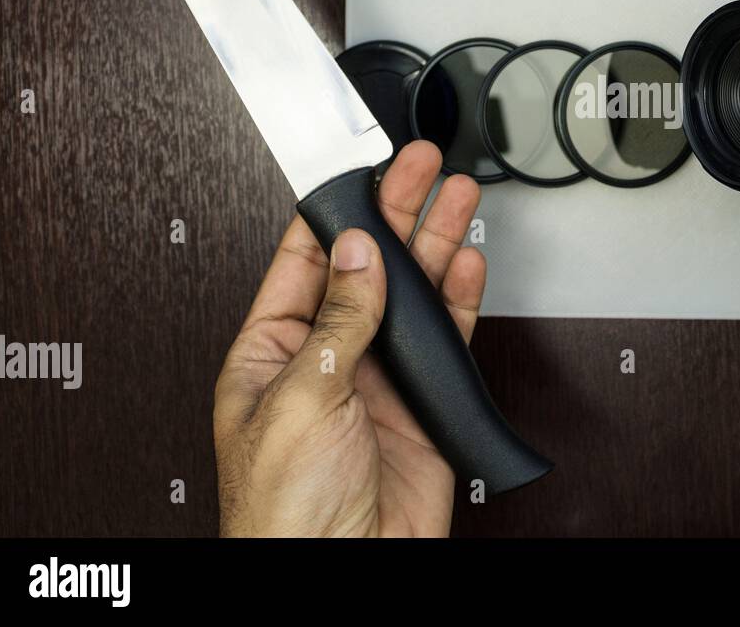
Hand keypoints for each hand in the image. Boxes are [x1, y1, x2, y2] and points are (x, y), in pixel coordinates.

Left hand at [213, 141, 485, 536]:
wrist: (344, 573)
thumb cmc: (283, 513)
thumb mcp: (301, 398)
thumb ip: (338, 320)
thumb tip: (357, 255)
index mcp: (272, 352)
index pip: (305, 261)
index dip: (337, 211)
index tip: (364, 170)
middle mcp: (327, 358)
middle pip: (367, 265)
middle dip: (396, 210)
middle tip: (421, 164)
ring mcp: (378, 379)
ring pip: (413, 294)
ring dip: (435, 243)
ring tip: (456, 195)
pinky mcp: (423, 403)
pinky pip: (446, 338)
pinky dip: (460, 297)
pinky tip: (466, 261)